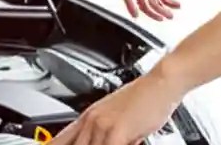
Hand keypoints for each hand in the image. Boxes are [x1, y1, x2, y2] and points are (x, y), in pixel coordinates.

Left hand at [50, 67, 185, 144]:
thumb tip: (103, 142)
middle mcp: (90, 121)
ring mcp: (101, 126)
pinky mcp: (116, 131)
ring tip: (111, 143)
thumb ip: (106, 134)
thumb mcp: (118, 118)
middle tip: (96, 144)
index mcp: (88, 117)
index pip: (59, 140)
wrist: (162, 83)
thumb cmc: (146, 99)